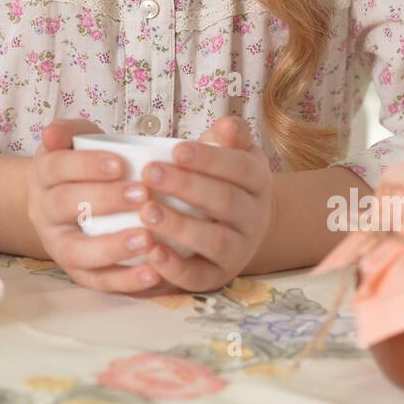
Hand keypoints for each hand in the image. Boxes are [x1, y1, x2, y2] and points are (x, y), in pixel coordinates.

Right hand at [27, 119, 178, 295]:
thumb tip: (52, 133)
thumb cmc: (83, 165)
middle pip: (65, 206)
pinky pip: (97, 281)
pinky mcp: (78, 272)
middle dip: (104, 200)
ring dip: (112, 247)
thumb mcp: (75, 141)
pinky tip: (154, 274)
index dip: (87, 166)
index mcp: (42, 175)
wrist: (68, 200)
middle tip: (142, 195)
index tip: (120, 163)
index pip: (58, 168)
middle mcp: (43, 213)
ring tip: (147, 239)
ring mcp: (58, 246)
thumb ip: (69, 131)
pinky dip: (125, 281)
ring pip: (77, 251)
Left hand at [131, 115, 275, 292]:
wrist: (239, 227)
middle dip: (187, 187)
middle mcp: (255, 218)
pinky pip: (199, 278)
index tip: (175, 149)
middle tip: (150, 173)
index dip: (209, 158)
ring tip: (146, 212)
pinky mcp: (218, 277)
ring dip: (180, 227)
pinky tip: (150, 252)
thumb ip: (228, 137)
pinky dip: (175, 268)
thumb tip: (226, 126)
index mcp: (258, 181)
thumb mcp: (233, 154)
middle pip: (225, 202)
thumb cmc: (223, 180)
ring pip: (215, 242)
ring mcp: (239, 251)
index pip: (239, 168)